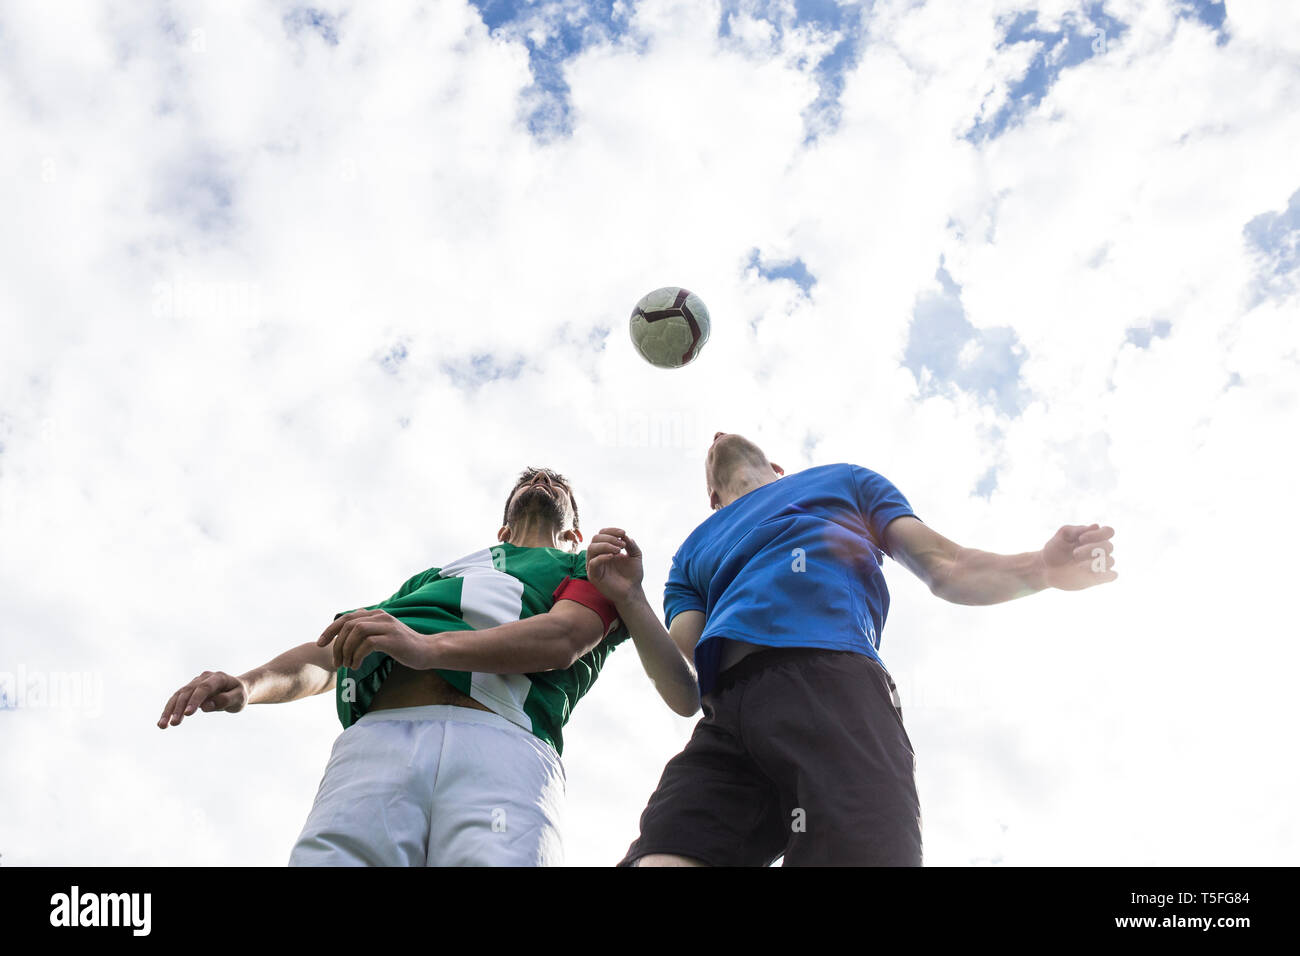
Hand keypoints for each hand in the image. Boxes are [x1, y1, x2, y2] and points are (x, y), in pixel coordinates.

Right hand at [158, 671, 247, 728]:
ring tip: (162, 725)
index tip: (188, 714)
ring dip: (169, 710)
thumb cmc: (238, 695)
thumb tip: (205, 706)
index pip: (205, 688)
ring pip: (179, 695)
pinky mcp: (189, 689)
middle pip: (188, 691)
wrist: (236, 689)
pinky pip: (177, 699)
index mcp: (219, 678)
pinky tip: (163, 722)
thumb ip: (224, 700)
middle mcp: (204, 677)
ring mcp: (195, 682)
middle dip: (179, 708)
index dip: (195, 700)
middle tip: (174, 723)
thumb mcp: (239, 699)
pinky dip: (169, 710)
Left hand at [317, 609, 434, 670]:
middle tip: (336, 662)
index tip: (320, 643)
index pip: (347, 617)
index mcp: (376, 615)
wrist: (428, 651)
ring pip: (356, 632)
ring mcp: (387, 627)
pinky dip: (357, 656)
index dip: (330, 629)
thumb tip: (345, 634)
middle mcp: (381, 616)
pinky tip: (356, 666)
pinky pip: (367, 644)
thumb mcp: (384, 634)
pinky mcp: (392, 639)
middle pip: (348, 624)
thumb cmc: (404, 646)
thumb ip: (368, 630)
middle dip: (336, 643)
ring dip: (346, 650)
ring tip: (347, 665)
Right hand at [586, 528, 643, 605]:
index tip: (624, 533)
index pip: (601, 534)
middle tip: (622, 545)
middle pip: (595, 539)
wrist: (632, 591)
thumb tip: (624, 536)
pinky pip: (592, 563)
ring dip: (605, 545)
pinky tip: (613, 556)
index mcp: (605, 550)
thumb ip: (631, 544)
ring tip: (619, 550)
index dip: (611, 531)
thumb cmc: (633, 574)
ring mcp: (594, 565)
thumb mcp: (635, 555)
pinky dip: (602, 557)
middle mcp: (597, 555)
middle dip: (609, 538)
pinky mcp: (593, 576)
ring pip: (591, 548)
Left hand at [1041, 524, 1116, 590]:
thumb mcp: (1063, 535)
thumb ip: (1078, 529)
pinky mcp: (1097, 578)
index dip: (1098, 534)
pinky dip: (1105, 574)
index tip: (1081, 539)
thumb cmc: (1055, 548)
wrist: (1046, 567)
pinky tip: (1091, 572)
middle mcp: (1099, 550)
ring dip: (1096, 562)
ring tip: (1078, 565)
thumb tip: (1096, 526)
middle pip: (1109, 546)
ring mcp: (1100, 564)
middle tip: (1075, 553)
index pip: (1109, 531)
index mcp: (1093, 537)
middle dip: (1092, 549)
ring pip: (1110, 561)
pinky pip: (1112, 576)